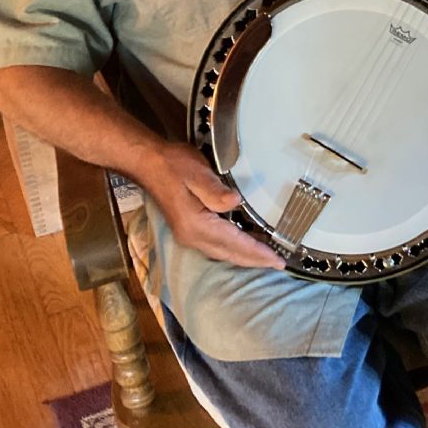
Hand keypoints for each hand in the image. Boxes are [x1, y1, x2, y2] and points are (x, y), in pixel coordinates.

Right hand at [141, 142, 285, 269]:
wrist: (148, 163)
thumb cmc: (173, 164)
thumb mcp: (197, 172)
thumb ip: (215, 190)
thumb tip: (237, 202)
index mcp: (196, 225)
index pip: (234, 244)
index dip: (257, 253)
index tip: (277, 260)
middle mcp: (192, 237)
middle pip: (229, 254)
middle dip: (255, 260)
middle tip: (279, 264)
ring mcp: (188, 235)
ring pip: (223, 252)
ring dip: (245, 257)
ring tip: (267, 258)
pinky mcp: (188, 230)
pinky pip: (217, 246)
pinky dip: (234, 249)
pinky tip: (244, 245)